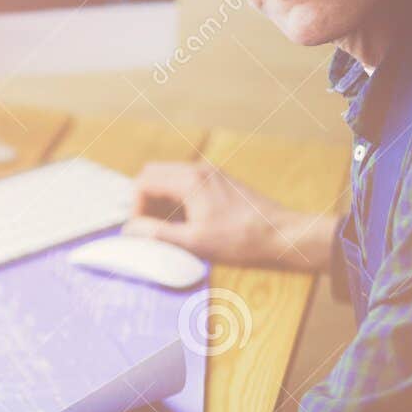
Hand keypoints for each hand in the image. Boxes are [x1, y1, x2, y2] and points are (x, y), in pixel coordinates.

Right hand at [125, 160, 336, 270]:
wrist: (281, 234)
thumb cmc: (240, 239)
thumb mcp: (195, 241)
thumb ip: (158, 233)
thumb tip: (129, 229)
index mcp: (189, 180)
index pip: (143, 183)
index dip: (136, 207)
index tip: (142, 230)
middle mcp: (197, 169)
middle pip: (153, 173)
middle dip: (144, 199)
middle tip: (149, 226)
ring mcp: (209, 173)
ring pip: (168, 177)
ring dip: (159, 199)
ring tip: (166, 227)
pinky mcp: (218, 181)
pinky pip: (185, 181)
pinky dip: (175, 198)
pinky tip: (185, 221)